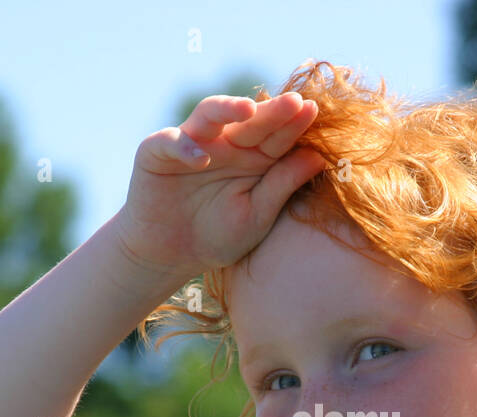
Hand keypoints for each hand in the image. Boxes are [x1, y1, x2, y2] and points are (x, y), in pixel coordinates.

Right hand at [116, 92, 326, 278]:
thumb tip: (319, 157)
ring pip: (209, 115)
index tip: (313, 111)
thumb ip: (282, 184)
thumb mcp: (257, 214)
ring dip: (227, 109)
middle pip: (250, 120)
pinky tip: (200, 158)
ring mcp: (192, 143)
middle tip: (293, 102)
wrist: (170, 255)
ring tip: (248, 110)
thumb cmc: (217, 235)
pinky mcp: (157, 152)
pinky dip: (184, 147)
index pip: (277, 135)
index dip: (293, 123)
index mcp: (253, 157)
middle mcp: (225, 144)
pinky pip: (170, 141)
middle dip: (270, 111)